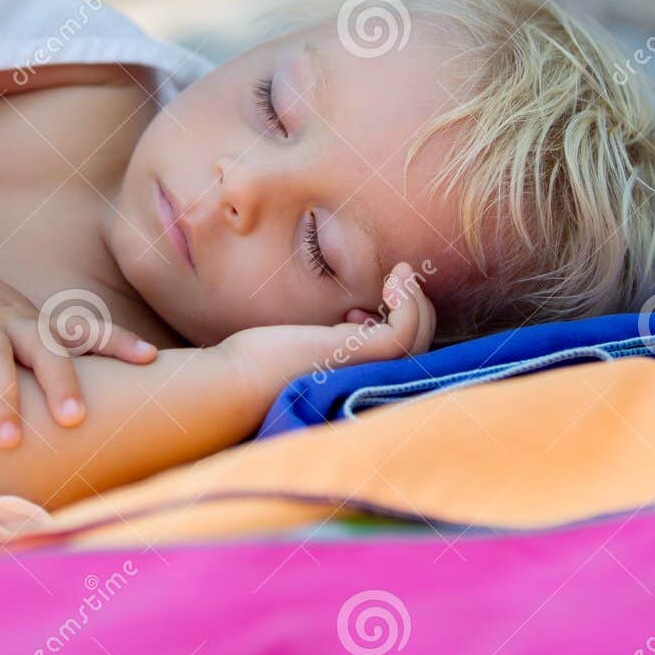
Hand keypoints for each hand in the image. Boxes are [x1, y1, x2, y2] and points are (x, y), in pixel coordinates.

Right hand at [0, 248, 156, 445]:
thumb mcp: (17, 328)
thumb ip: (44, 360)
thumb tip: (84, 411)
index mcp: (36, 322)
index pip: (83, 330)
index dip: (117, 342)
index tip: (151, 358)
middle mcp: (11, 320)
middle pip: (43, 347)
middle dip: (61, 383)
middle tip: (75, 420)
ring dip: (1, 399)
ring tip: (8, 442)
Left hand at [214, 262, 435, 399]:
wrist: (236, 379)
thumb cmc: (260, 361)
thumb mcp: (306, 340)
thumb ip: (333, 335)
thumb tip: (355, 315)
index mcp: (359, 380)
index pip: (402, 358)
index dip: (395, 325)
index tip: (353, 311)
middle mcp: (370, 380)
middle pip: (419, 347)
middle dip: (416, 306)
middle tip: (399, 276)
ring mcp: (368, 369)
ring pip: (419, 337)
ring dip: (417, 299)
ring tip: (400, 273)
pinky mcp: (360, 354)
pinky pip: (406, 329)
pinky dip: (409, 302)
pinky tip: (391, 281)